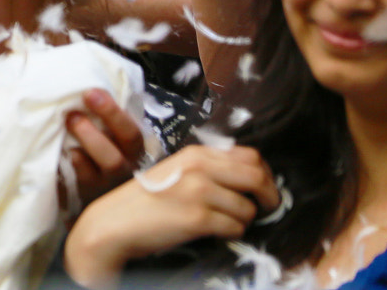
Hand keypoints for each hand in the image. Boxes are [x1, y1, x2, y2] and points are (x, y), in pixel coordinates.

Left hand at [62, 88, 146, 209]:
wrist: (94, 190)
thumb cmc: (100, 148)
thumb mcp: (109, 132)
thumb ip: (102, 114)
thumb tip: (83, 83)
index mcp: (130, 151)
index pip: (131, 133)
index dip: (112, 113)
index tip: (90, 92)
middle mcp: (121, 172)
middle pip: (114, 159)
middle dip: (92, 136)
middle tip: (72, 115)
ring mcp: (102, 189)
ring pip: (96, 176)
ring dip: (80, 154)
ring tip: (65, 135)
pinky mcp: (82, 200)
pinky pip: (72, 189)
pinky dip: (64, 174)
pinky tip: (54, 162)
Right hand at [62, 145, 277, 288]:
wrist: (116, 222)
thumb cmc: (147, 200)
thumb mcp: (177, 172)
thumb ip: (208, 169)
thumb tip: (250, 178)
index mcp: (195, 153)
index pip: (250, 156)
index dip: (265, 174)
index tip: (264, 189)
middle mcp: (199, 168)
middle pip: (257, 177)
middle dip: (270, 197)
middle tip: (266, 209)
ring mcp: (198, 192)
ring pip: (248, 208)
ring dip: (244, 220)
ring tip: (226, 222)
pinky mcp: (198, 218)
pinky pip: (235, 227)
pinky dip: (231, 233)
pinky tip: (214, 232)